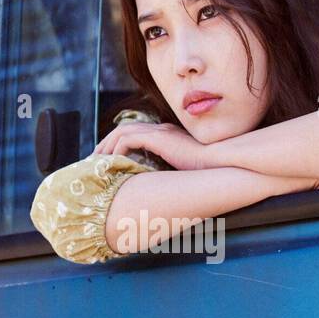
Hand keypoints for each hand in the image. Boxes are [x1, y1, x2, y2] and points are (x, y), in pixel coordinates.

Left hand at [91, 121, 212, 171]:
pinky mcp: (160, 138)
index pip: (135, 132)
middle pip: (124, 129)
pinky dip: (117, 149)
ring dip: (107, 145)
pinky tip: (112, 161)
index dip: (118, 144)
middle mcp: (162, 130)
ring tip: (97, 160)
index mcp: (168, 135)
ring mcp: (161, 132)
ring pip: (122, 132)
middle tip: (94, 158)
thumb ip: (172, 172)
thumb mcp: (186, 171)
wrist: (224, 163)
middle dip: (106, 142)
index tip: (107, 159)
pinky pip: (129, 139)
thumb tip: (159, 188)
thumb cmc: (210, 171)